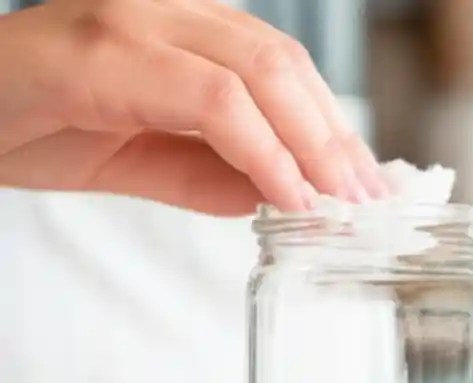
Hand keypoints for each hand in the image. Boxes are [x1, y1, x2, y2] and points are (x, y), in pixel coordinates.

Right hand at [0, 0, 387, 215]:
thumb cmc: (33, 124)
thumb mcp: (141, 158)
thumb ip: (210, 172)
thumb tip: (283, 197)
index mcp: (183, 28)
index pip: (284, 69)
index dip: (335, 128)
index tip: (371, 187)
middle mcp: (166, 9)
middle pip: (285, 65)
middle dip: (337, 140)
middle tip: (369, 204)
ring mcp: (135, 20)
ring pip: (260, 72)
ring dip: (313, 146)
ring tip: (340, 205)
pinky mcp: (105, 52)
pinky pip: (213, 100)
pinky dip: (263, 151)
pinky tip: (290, 195)